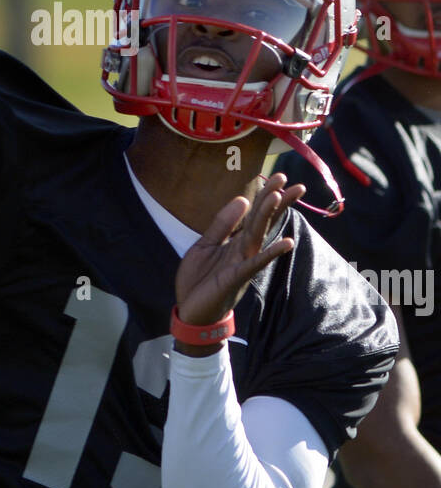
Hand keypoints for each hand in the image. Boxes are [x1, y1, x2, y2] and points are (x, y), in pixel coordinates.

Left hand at [174, 173, 304, 329]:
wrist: (190, 312)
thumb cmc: (199, 281)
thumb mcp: (204, 245)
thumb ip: (222, 224)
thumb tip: (242, 199)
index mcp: (234, 241)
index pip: (254, 213)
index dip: (265, 194)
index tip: (279, 175)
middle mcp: (243, 249)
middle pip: (263, 221)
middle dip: (277, 201)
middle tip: (296, 183)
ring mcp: (242, 262)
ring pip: (259, 234)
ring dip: (270, 215)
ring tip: (282, 196)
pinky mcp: (236, 277)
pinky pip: (256, 263)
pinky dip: (271, 252)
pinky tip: (287, 242)